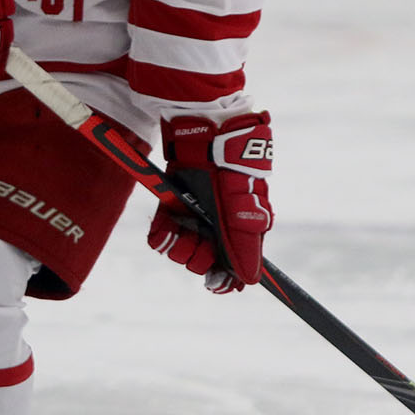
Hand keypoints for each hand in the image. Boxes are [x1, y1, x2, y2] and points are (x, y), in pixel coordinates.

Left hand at [149, 111, 273, 292]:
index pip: (236, 266)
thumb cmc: (231, 164)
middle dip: (199, 258)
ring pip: (183, 252)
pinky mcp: (173, 207)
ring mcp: (195, 217)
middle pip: (206, 263)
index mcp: (242, 227)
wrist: (203, 130)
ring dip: (179, 247)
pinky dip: (162, 236)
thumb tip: (252, 280)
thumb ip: (244, 241)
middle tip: (198, 242)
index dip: (226, 280)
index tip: (215, 284)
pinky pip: (163, 236)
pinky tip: (165, 227)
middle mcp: (218, 225)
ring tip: (180, 229)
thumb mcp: (241, 203)